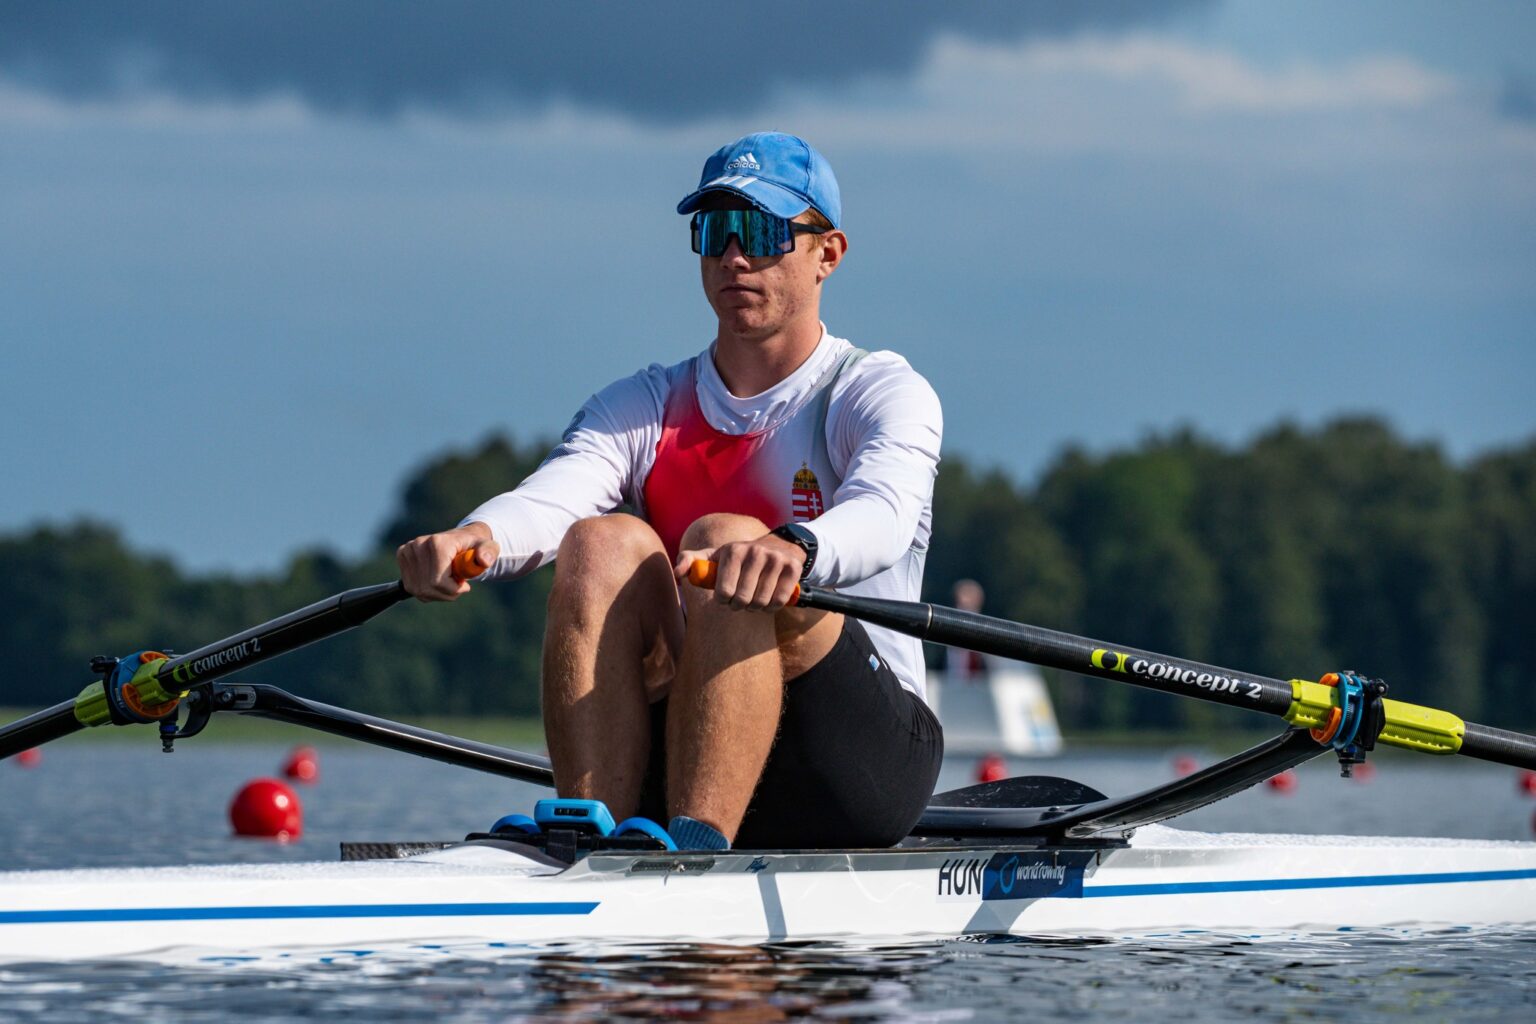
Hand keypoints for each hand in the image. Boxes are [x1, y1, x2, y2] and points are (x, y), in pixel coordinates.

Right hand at [396, 524, 499, 601]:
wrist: (461, 539)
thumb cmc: (475, 546)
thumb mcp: (488, 548)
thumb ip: (489, 553)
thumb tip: (483, 560)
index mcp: (438, 543)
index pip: (437, 581)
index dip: (453, 589)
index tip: (465, 585)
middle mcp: (418, 544)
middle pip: (427, 588)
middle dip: (446, 593)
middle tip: (459, 585)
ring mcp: (408, 550)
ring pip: (419, 590)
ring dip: (437, 593)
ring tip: (449, 582)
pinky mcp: (402, 556)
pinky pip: (412, 588)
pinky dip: (427, 591)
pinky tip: (437, 581)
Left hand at [674, 532, 803, 611]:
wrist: (780, 545)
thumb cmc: (740, 557)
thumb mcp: (715, 555)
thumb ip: (691, 561)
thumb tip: (677, 574)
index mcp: (732, 551)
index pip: (723, 592)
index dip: (724, 600)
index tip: (726, 597)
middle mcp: (754, 552)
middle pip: (742, 600)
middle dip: (740, 606)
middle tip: (741, 600)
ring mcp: (775, 559)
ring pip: (761, 602)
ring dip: (756, 607)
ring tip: (754, 598)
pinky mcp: (792, 568)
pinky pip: (779, 601)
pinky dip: (772, 607)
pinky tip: (769, 599)